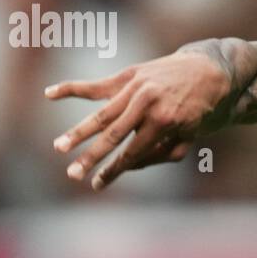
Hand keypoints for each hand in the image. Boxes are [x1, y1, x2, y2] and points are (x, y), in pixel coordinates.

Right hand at [46, 46, 233, 190]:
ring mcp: (136, 88)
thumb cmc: (198, 112)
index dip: (113, 171)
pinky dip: (71, 89)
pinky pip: (96, 85)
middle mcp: (147, 103)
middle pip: (112, 135)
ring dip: (78, 132)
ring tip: (59, 147)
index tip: (96, 185)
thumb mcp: (187, 139)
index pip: (132, 153)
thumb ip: (159, 154)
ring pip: (101, 114)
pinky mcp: (128, 75)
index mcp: (164, 122)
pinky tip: (49, 94)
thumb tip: (127, 164)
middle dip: (90, 157)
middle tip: (71, 174)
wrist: (208, 72)